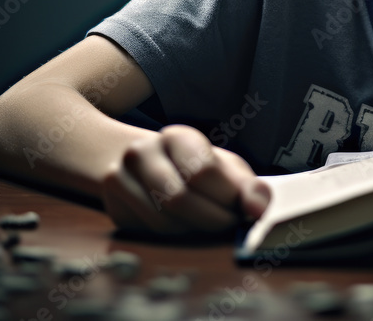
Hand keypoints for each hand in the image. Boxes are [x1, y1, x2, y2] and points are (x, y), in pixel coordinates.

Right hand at [100, 124, 270, 234]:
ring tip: (206, 221)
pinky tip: (182, 224)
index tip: (247, 212)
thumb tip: (260, 209)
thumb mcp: (226, 168)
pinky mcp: (112, 206)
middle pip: (178, 199)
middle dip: (212, 220)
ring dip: (192, 230)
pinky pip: (147, 233)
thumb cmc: (196, 168)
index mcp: (176, 136)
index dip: (228, 198)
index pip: (202, 171)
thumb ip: (247, 187)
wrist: (146, 166)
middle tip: (228, 224)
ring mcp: (118, 178)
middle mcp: (141, 152)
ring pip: (162, 221)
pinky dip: (172, 236)